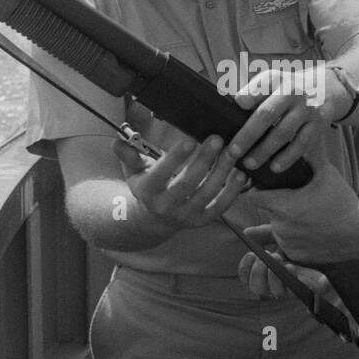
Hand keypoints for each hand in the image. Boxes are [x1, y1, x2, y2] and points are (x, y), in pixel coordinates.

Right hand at [113, 134, 248, 230]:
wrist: (154, 219)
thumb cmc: (147, 187)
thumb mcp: (133, 171)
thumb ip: (128, 154)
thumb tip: (118, 141)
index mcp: (149, 191)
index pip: (161, 173)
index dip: (175, 157)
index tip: (189, 139)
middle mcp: (167, 206)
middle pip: (187, 183)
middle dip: (204, 160)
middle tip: (217, 139)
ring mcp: (186, 215)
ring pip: (207, 193)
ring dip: (221, 172)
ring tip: (232, 151)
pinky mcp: (202, 220)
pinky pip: (220, 207)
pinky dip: (232, 191)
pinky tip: (240, 174)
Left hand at [228, 65, 336, 175]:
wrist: (324, 88)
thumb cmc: (286, 90)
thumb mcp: (271, 82)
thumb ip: (252, 93)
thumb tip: (225, 110)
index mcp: (276, 79)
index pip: (260, 85)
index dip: (248, 96)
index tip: (237, 106)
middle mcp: (293, 91)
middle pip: (267, 114)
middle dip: (248, 134)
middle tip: (233, 152)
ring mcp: (308, 108)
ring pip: (284, 132)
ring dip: (265, 150)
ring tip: (249, 164)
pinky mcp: (319, 123)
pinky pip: (302, 144)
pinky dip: (287, 157)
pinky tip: (274, 168)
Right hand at [238, 226, 344, 310]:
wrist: (332, 245)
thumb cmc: (305, 242)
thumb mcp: (282, 234)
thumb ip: (264, 233)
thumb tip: (246, 233)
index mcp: (269, 271)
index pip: (248, 278)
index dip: (245, 269)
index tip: (250, 255)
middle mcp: (278, 282)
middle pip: (257, 288)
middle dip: (257, 273)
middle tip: (264, 258)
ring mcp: (292, 288)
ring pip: (273, 292)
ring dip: (272, 277)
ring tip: (278, 259)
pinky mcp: (307, 290)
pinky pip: (294, 292)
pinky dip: (289, 279)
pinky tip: (290, 266)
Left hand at [244, 141, 358, 263]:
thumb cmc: (343, 203)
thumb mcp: (327, 174)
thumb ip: (309, 153)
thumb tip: (303, 128)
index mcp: (284, 206)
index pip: (252, 196)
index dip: (257, 189)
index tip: (265, 185)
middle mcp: (281, 228)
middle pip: (267, 211)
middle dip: (276, 203)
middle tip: (298, 198)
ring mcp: (287, 244)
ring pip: (276, 227)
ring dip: (284, 221)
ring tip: (308, 214)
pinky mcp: (294, 256)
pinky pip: (285, 243)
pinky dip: (293, 237)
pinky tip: (309, 229)